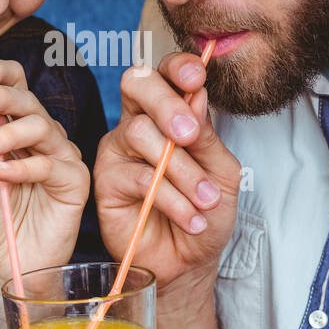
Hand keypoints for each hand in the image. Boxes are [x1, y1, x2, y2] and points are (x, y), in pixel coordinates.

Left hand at [0, 58, 90, 290]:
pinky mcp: (76, 182)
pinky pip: (52, 165)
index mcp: (18, 130)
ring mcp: (62, 158)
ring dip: (8, 134)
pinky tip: (0, 173)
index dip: (0, 75)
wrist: (2, 266)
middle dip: (2, 96)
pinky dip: (23, 166)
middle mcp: (43, 139)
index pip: (17, 88)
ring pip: (42, 128)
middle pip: (30, 102)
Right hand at [93, 53, 240, 288]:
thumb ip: (207, 135)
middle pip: (138, 84)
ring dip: (181, 170)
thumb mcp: (222, 172)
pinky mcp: (106, 180)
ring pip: (141, 133)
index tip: (196, 77)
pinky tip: (190, 217)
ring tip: (205, 200)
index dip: (177, 67)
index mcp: (169, 112)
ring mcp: (119, 149)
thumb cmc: (205, 212)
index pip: (165, 74)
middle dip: (167, 103)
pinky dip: (172, 198)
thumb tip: (196, 95)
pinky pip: (138, 176)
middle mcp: (139, 123)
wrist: (190, 260)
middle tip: (189, 135)